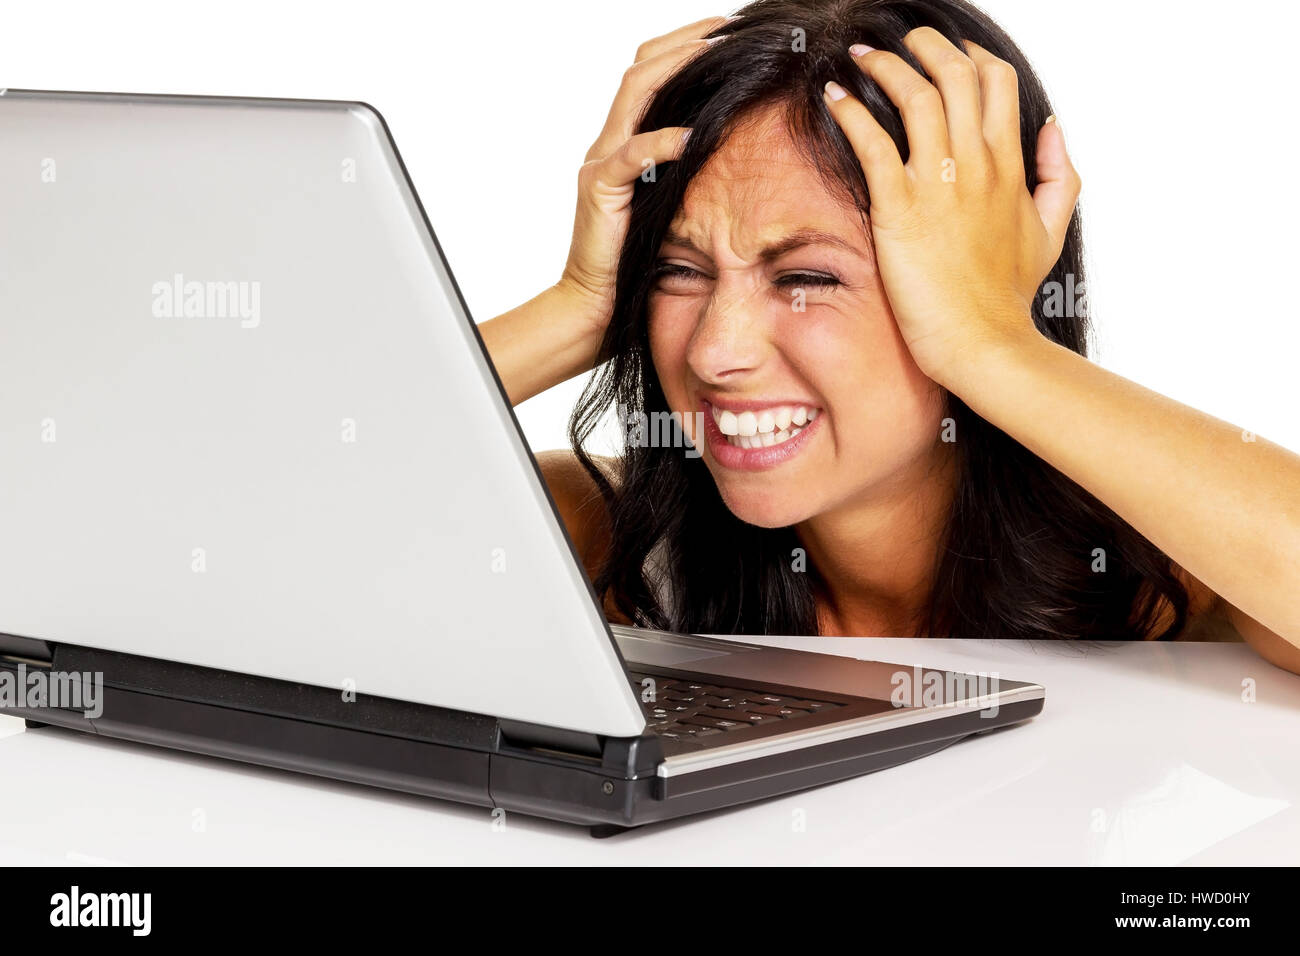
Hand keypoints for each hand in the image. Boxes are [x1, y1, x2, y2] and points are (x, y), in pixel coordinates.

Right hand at [557, 16, 730, 335]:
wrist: (594, 305)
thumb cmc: (636, 264)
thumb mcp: (670, 209)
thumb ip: (688, 176)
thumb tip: (735, 156)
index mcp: (625, 143)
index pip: (650, 74)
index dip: (685, 45)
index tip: (728, 32)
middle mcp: (609, 144)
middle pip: (641, 70)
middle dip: (685, 42)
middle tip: (727, 27)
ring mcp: (600, 163)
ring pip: (634, 95)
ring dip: (676, 68)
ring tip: (714, 53)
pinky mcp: (599, 190)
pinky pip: (632, 155)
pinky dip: (663, 141)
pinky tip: (692, 134)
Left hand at [821, 27, 1080, 389]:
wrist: (984, 343)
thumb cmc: (1008, 296)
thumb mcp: (1050, 230)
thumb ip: (1059, 175)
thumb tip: (1052, 128)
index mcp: (1010, 166)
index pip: (995, 84)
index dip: (970, 57)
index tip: (946, 51)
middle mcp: (978, 165)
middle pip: (957, 77)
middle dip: (927, 47)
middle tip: (901, 40)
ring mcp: (939, 184)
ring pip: (917, 97)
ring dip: (885, 66)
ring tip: (862, 56)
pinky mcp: (900, 209)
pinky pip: (873, 142)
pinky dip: (851, 112)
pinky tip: (833, 97)